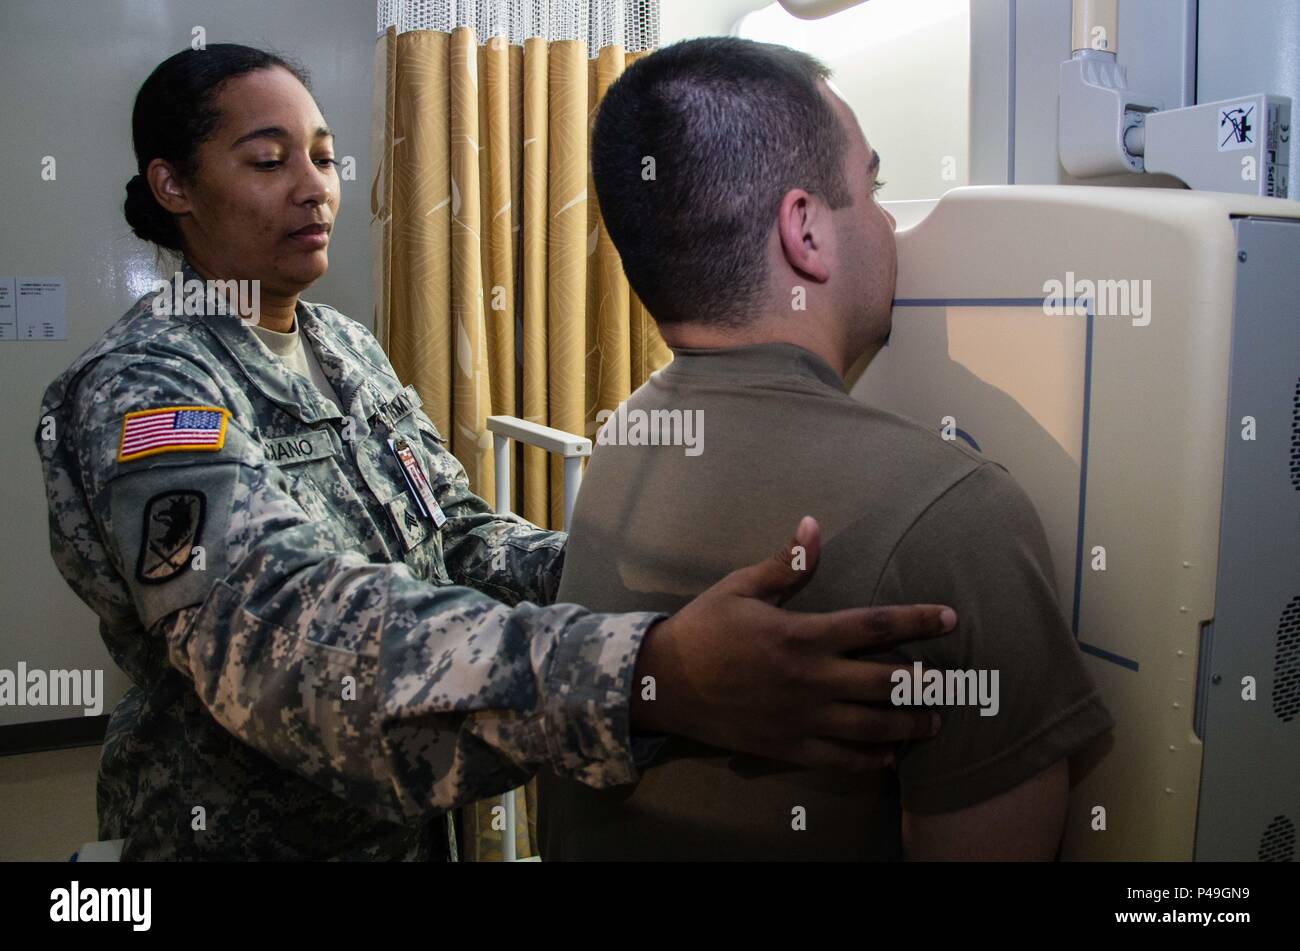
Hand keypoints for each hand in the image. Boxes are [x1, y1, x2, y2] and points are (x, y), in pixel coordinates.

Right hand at [631, 516, 954, 771]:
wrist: (664, 683)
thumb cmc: (704, 629)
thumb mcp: (741, 587)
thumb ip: (786, 563)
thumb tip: (814, 524)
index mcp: (802, 635)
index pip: (874, 626)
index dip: (918, 620)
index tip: (950, 618)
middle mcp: (809, 679)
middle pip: (886, 683)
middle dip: (926, 684)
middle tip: (951, 683)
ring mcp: (801, 718)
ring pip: (871, 727)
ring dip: (909, 725)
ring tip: (932, 722)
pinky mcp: (788, 746)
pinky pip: (841, 759)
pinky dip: (872, 759)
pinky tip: (890, 756)